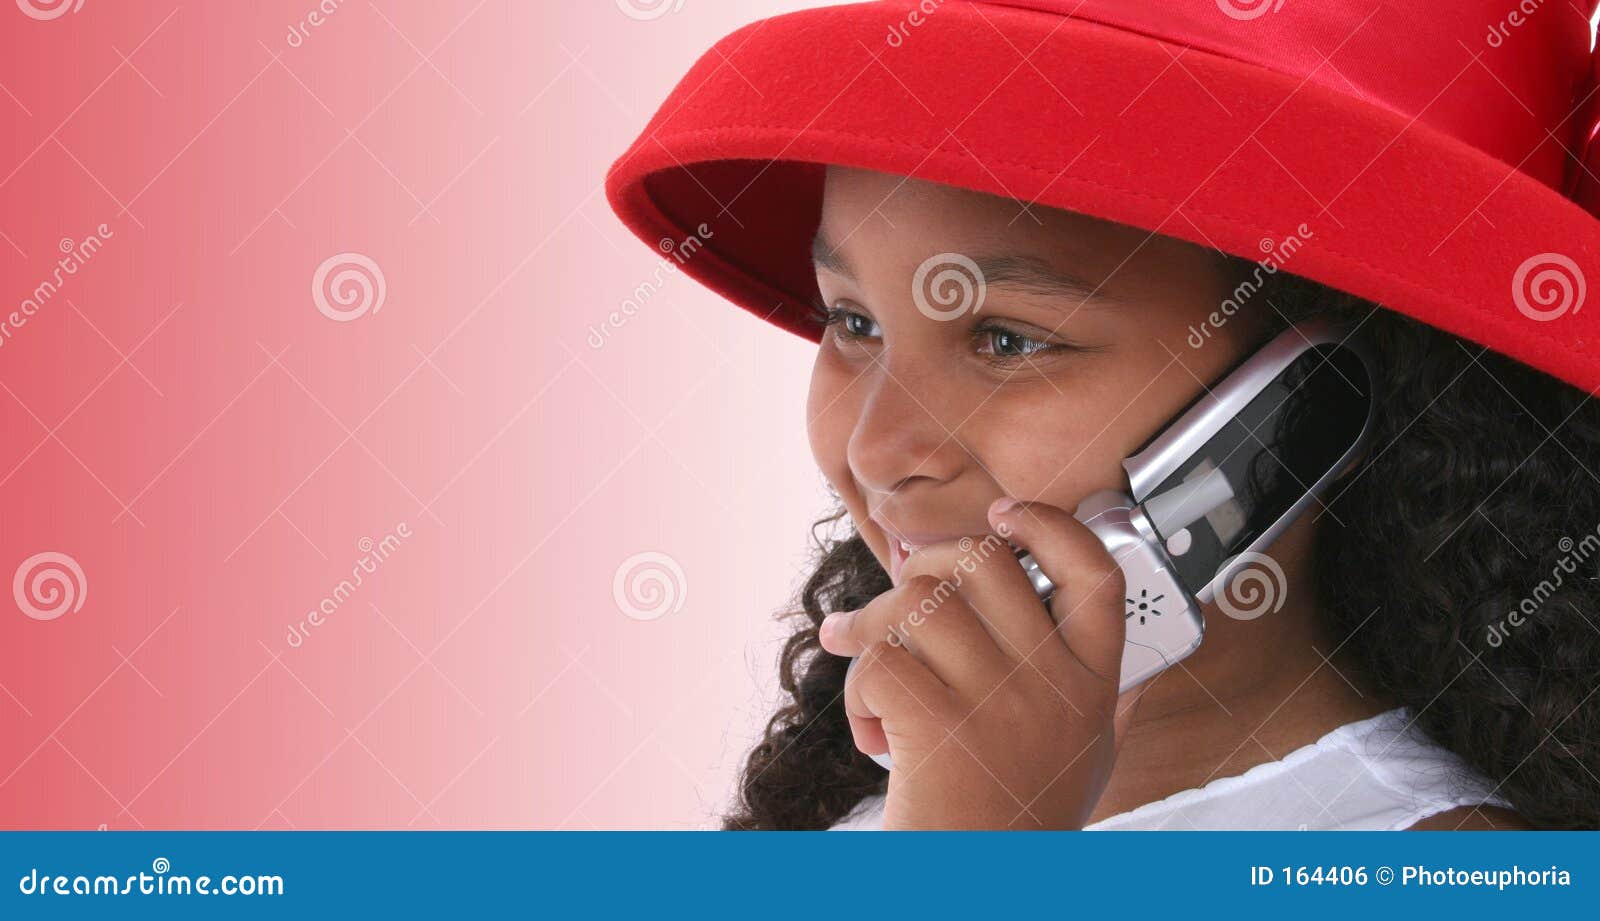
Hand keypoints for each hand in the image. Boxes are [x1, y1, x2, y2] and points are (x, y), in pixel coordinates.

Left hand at [818, 497, 1132, 828]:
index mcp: (1093, 686)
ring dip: (872, 627)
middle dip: (923, 568)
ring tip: (859, 662)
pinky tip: (871, 729)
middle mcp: (1056, 688)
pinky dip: (858, 688)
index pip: (1095, 574)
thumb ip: (1109, 703)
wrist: (978, 891)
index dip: (1050, 525)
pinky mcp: (940, 729)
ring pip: (919, 604)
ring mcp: (1001, 707)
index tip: (1005, 512)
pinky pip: (880, 659)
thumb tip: (1129, 653)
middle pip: (985, 565)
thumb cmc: (1022, 823)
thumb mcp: (1088, 761)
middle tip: (892, 598)